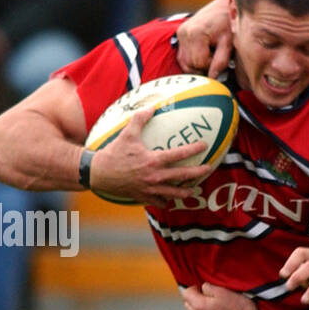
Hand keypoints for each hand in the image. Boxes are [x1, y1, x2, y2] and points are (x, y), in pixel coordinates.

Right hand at [89, 109, 212, 207]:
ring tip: (196, 190)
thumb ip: (140, 119)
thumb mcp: (127, 134)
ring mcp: (151, 189)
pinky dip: (168, 202)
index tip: (205, 146)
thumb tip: (152, 107)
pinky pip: (161, 203)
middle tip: (209, 169)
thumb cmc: (114, 153)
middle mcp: (155, 176)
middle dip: (199, 173)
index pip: (179, 154)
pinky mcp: (144, 197)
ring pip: (176, 193)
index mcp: (153, 160)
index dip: (194, 149)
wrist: (99, 173)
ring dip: (187, 192)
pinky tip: (172, 199)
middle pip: (183, 176)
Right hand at [177, 0, 234, 78]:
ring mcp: (180, 33)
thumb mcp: (229, 43)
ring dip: (197, 64)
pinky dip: (192, 59)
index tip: (221, 57)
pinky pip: (182, 56)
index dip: (212, 66)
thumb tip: (213, 78)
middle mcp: (184, 33)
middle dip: (204, 66)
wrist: (224, 8)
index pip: (200, 64)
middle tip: (216, 56)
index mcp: (196, 34)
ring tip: (210, 54)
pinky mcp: (180, 34)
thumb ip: (221, 62)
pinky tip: (203, 53)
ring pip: (184, 63)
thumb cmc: (229, 25)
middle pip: (191, 65)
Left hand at [182, 282, 263, 309]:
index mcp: (199, 306)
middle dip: (196, 299)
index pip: (186, 292)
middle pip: (189, 304)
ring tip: (218, 309)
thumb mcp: (225, 292)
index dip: (195, 287)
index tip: (205, 288)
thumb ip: (208, 287)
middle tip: (212, 297)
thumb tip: (203, 288)